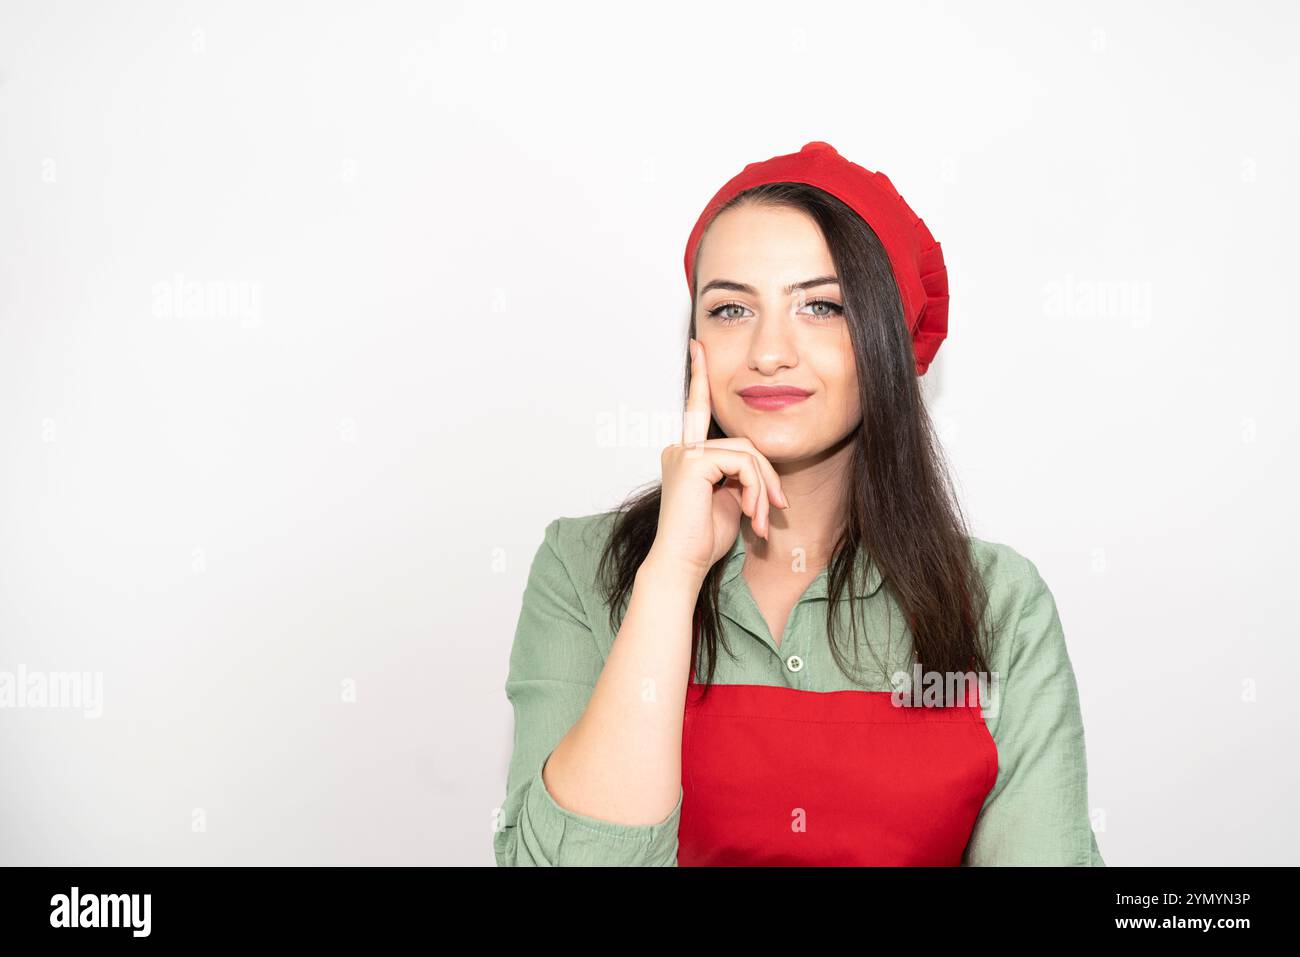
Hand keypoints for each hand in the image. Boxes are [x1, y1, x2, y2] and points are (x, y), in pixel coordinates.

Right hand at [647, 338, 788, 579]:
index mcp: (688, 454)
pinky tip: (753, 514)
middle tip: (775, 510)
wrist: (684, 565)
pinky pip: (743, 462)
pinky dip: (757, 487)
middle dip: (766, 476)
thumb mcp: (730, 500)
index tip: (697, 347)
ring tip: (763, 519)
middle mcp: (681, 448)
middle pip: (743, 442)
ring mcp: (684, 453)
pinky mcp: (693, 462)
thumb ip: (739, 475)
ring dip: (764, 487)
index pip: (697, 409)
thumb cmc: (703, 540)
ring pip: (748, 452)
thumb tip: (758, 467)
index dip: (698, 376)